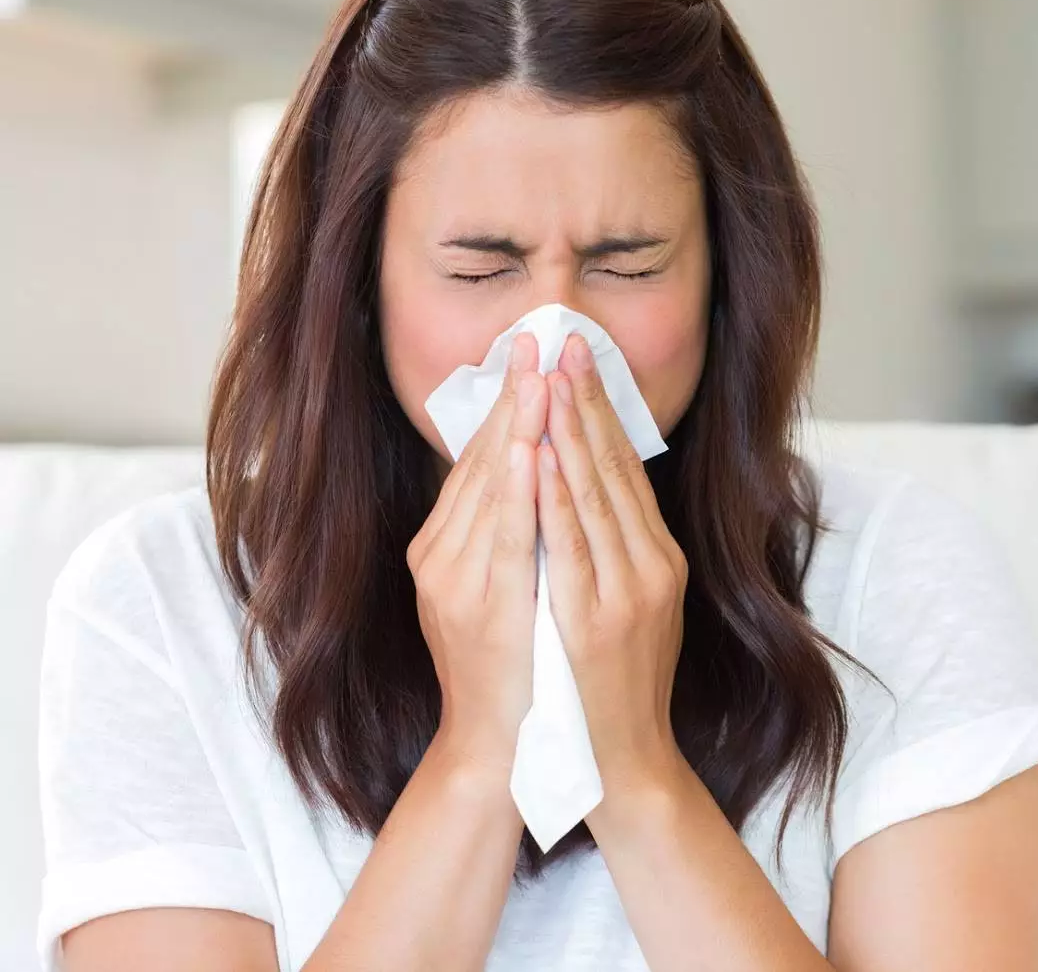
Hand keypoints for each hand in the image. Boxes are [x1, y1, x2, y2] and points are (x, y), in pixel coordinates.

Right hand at [407, 333, 548, 770]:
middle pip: (482, 463)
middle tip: (537, 339)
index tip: (531, 356)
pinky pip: (507, 536)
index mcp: (443, 552)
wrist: (499, 753)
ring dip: (518, 425)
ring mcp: (460, 583)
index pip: (478, 464)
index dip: (506, 406)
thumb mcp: (493, 595)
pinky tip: (529, 444)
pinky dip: (517, 487)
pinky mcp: (487, 607)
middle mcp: (443, 560)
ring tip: (539, 371)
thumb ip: (502, 537)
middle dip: (514, 399)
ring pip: (492, 488)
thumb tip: (529, 471)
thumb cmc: (508, 673)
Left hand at [539, 334, 689, 799]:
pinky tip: (538, 455)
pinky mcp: (592, 617)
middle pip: (612, 470)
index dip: (603, 412)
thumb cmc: (614, 688)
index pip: (626, 471)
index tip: (580, 361)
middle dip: (585, 402)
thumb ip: (619, 552)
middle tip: (565, 343)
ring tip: (550, 377)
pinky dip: (553, 495)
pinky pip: (568, 544)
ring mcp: (624, 591)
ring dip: (568, 432)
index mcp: (659, 560)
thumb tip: (590, 490)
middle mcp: (649, 568)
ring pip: (592, 496)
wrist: (618, 762)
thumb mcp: (635, 609)